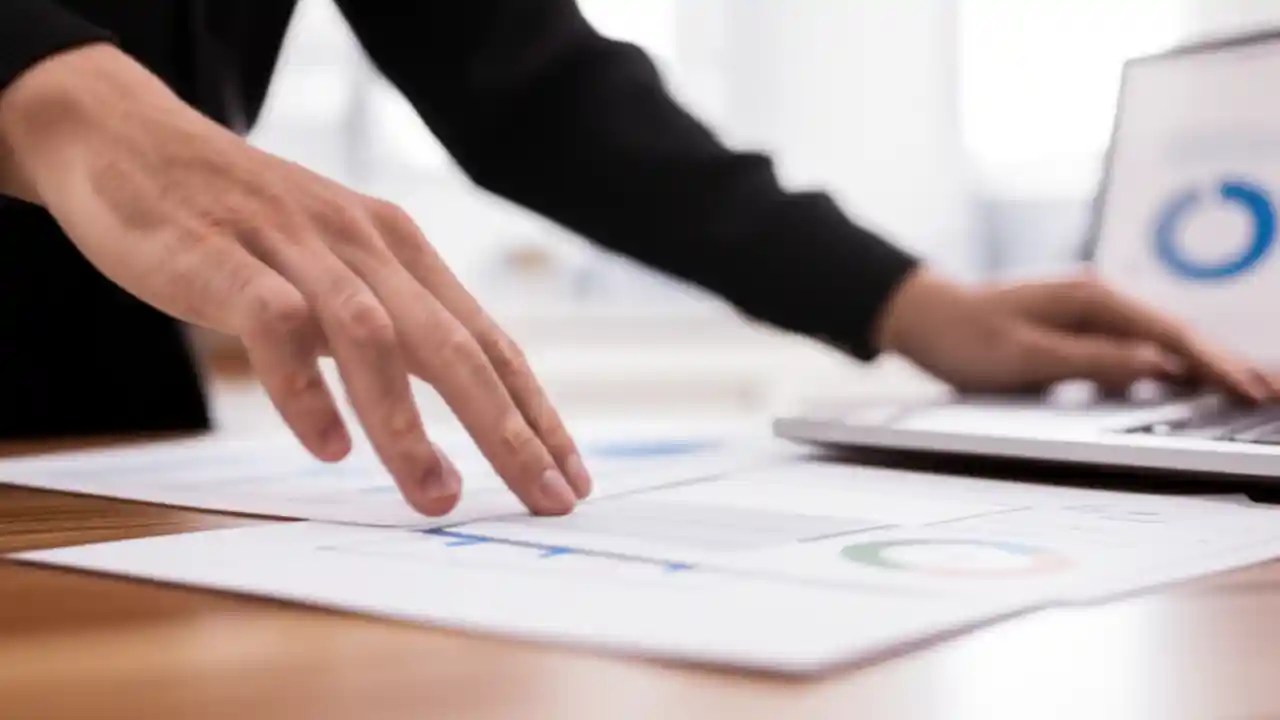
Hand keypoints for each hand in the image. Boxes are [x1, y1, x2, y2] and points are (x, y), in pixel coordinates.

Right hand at [0, 44, 590, 515]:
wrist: (131, 141)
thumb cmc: (247, 222)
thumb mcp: (337, 266)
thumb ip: (387, 322)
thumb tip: (452, 401)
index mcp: (403, 253)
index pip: (490, 342)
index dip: (536, 412)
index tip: (570, 478)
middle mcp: (367, 247)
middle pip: (456, 347)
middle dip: (508, 430)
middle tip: (545, 497)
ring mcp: (297, 249)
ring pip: (375, 340)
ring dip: (410, 427)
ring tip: (439, 497)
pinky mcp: (224, 258)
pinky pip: (278, 327)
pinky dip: (306, 392)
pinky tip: (329, 447)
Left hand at [875, 268, 1279, 400]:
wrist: (922, 317)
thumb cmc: (964, 337)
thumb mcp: (1025, 357)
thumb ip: (1095, 361)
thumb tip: (1161, 367)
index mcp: (1091, 300)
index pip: (1170, 336)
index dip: (1216, 365)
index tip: (1252, 391)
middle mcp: (1097, 300)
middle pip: (1177, 335)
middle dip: (1227, 363)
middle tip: (1271, 393)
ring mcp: (1089, 313)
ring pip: (1161, 341)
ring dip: (1205, 364)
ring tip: (1250, 389)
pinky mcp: (1078, 329)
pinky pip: (1136, 347)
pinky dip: (1171, 365)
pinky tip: (1192, 382)